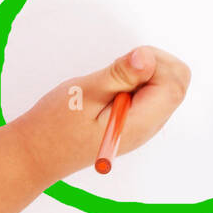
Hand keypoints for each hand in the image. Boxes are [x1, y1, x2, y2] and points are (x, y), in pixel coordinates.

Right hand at [14, 46, 190, 182]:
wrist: (36, 154)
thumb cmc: (54, 126)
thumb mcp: (84, 93)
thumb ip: (120, 76)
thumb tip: (147, 58)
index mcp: (140, 122)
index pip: (175, 82)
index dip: (157, 62)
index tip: (127, 64)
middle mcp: (148, 125)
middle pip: (176, 82)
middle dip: (153, 64)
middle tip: (117, 71)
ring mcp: (142, 123)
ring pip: (163, 85)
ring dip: (141, 72)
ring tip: (108, 84)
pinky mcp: (133, 119)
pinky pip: (148, 92)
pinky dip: (133, 81)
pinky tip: (109, 90)